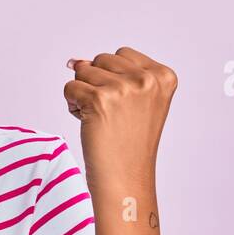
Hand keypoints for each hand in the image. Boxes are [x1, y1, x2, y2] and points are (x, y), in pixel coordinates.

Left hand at [64, 46, 175, 189]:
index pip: (122, 55)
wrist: (125, 180)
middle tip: (110, 114)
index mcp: (163, 76)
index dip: (113, 78)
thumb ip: (114, 75)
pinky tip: (88, 123)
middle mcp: (147, 79)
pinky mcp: (99, 100)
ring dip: (82, 93)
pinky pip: (70, 87)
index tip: (123, 106)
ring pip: (83, 70)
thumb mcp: (137, 102)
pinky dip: (72, 105)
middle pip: (102, 59)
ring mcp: (124, 89)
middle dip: (96, 83)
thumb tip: (74, 61)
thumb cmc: (128, 145)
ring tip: (99, 119)